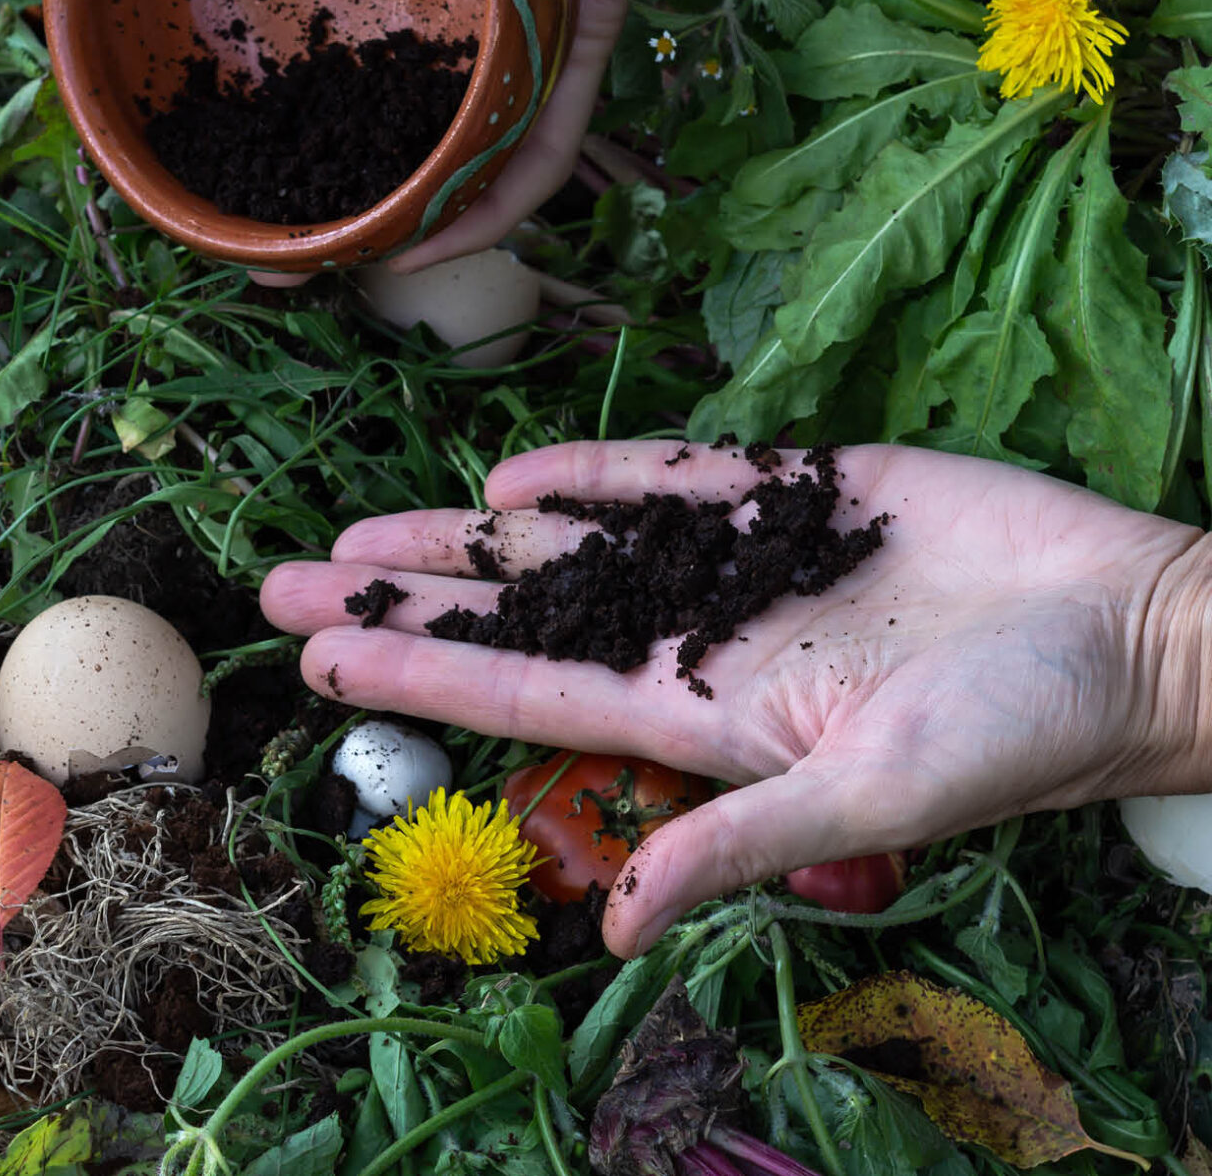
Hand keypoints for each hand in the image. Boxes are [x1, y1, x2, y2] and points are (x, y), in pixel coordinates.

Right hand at [22, 0, 845, 279]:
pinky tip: (442, 247)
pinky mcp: (593, 10)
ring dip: (402, 211)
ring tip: (336, 270)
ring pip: (459, 132)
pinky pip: (553, 128)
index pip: (304, 15)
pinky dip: (504, 194)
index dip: (246, 87)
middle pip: (380, 94)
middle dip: (322, 181)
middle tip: (258, 249)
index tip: (183, 144)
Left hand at [260, 442, 1211, 954]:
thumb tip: (620, 932)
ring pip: (565, 546)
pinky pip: (667, 478)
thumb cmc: (1018, 734)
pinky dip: (587, 475)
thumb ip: (738, 848)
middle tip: (281, 582)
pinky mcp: (794, 492)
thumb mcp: (871, 804)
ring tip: (357, 535)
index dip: (415, 674)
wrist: (1131, 631)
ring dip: (459, 541)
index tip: (313, 658)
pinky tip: (508, 483)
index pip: (520, 692)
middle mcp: (696, 637)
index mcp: (699, 714)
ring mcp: (735, 563)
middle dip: (399, 601)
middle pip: (513, 615)